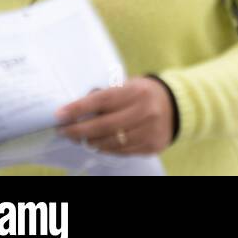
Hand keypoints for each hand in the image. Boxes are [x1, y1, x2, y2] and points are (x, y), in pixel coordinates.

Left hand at [55, 78, 174, 154]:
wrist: (177, 106)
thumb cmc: (144, 94)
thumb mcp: (129, 86)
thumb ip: (106, 95)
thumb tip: (76, 108)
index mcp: (138, 91)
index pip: (103, 100)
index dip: (78, 108)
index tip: (59, 115)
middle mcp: (146, 110)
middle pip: (104, 125)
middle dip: (79, 130)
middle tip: (64, 131)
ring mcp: (150, 130)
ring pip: (111, 142)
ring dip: (91, 142)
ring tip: (81, 138)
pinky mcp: (151, 145)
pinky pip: (122, 151)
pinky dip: (107, 148)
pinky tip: (100, 143)